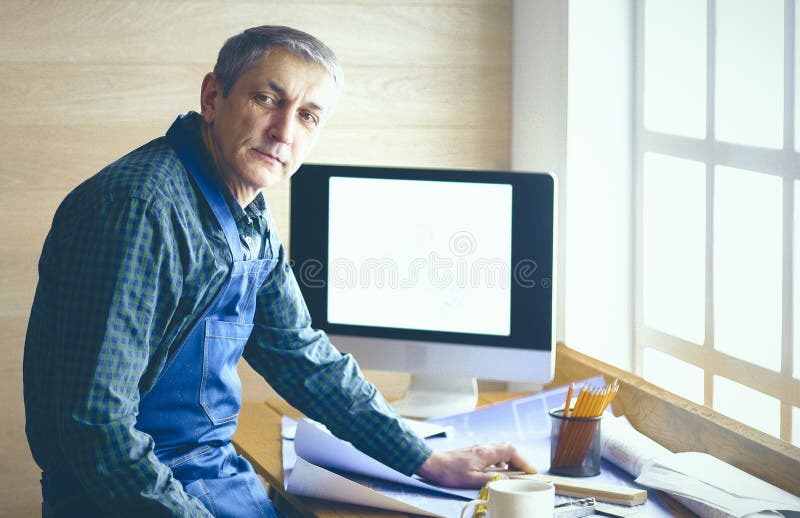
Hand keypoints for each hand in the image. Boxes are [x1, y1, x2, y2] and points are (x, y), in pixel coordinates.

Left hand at [415, 443, 536, 487]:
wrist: (433, 463)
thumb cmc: (450, 471)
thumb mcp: (471, 479)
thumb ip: (490, 479)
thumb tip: (506, 481)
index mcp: (486, 453)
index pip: (511, 451)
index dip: (524, 460)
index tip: (531, 471)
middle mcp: (485, 448)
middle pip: (509, 449)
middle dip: (520, 460)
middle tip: (526, 473)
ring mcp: (480, 449)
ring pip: (502, 451)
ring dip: (511, 460)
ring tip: (516, 473)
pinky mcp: (475, 453)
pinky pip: (494, 454)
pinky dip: (502, 461)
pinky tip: (499, 471)